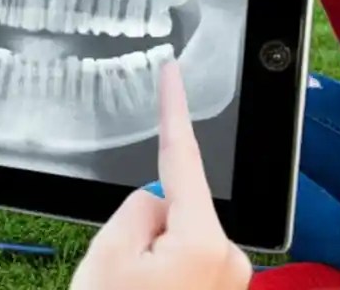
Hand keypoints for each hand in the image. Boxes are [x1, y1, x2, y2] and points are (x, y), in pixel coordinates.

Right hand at [68, 61, 251, 289]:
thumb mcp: (108, 256)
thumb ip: (137, 208)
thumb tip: (156, 206)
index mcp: (204, 242)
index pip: (182, 159)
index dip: (173, 109)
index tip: (174, 71)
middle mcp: (231, 260)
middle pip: (172, 206)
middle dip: (141, 227)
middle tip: (117, 273)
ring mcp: (229, 283)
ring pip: (173, 238)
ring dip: (147, 257)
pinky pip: (181, 263)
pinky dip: (157, 275)